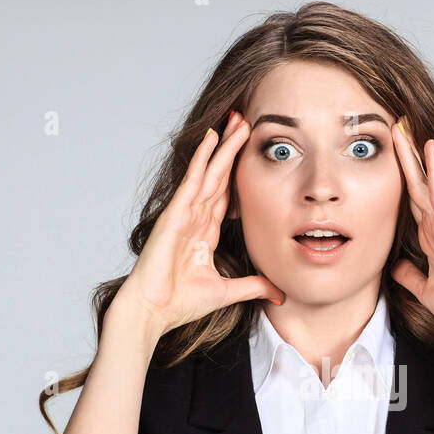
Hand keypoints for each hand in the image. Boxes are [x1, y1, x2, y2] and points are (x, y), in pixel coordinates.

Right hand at [113, 111, 284, 336]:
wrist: (154, 312)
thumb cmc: (180, 303)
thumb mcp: (227, 292)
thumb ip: (254, 286)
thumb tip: (280, 293)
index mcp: (205, 233)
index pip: (226, 194)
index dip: (238, 173)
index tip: (250, 153)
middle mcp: (195, 218)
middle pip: (219, 176)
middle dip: (232, 149)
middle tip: (246, 121)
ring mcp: (184, 213)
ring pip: (208, 172)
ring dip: (223, 147)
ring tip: (236, 121)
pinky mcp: (175, 214)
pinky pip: (193, 181)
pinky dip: (202, 159)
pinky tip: (212, 139)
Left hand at [387, 118, 433, 337]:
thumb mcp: (424, 290)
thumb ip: (409, 276)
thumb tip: (393, 266)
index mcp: (431, 238)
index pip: (411, 202)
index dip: (400, 180)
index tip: (388, 159)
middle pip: (415, 184)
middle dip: (404, 157)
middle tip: (394, 127)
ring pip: (424, 181)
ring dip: (413, 154)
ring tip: (402, 127)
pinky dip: (431, 171)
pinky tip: (426, 148)